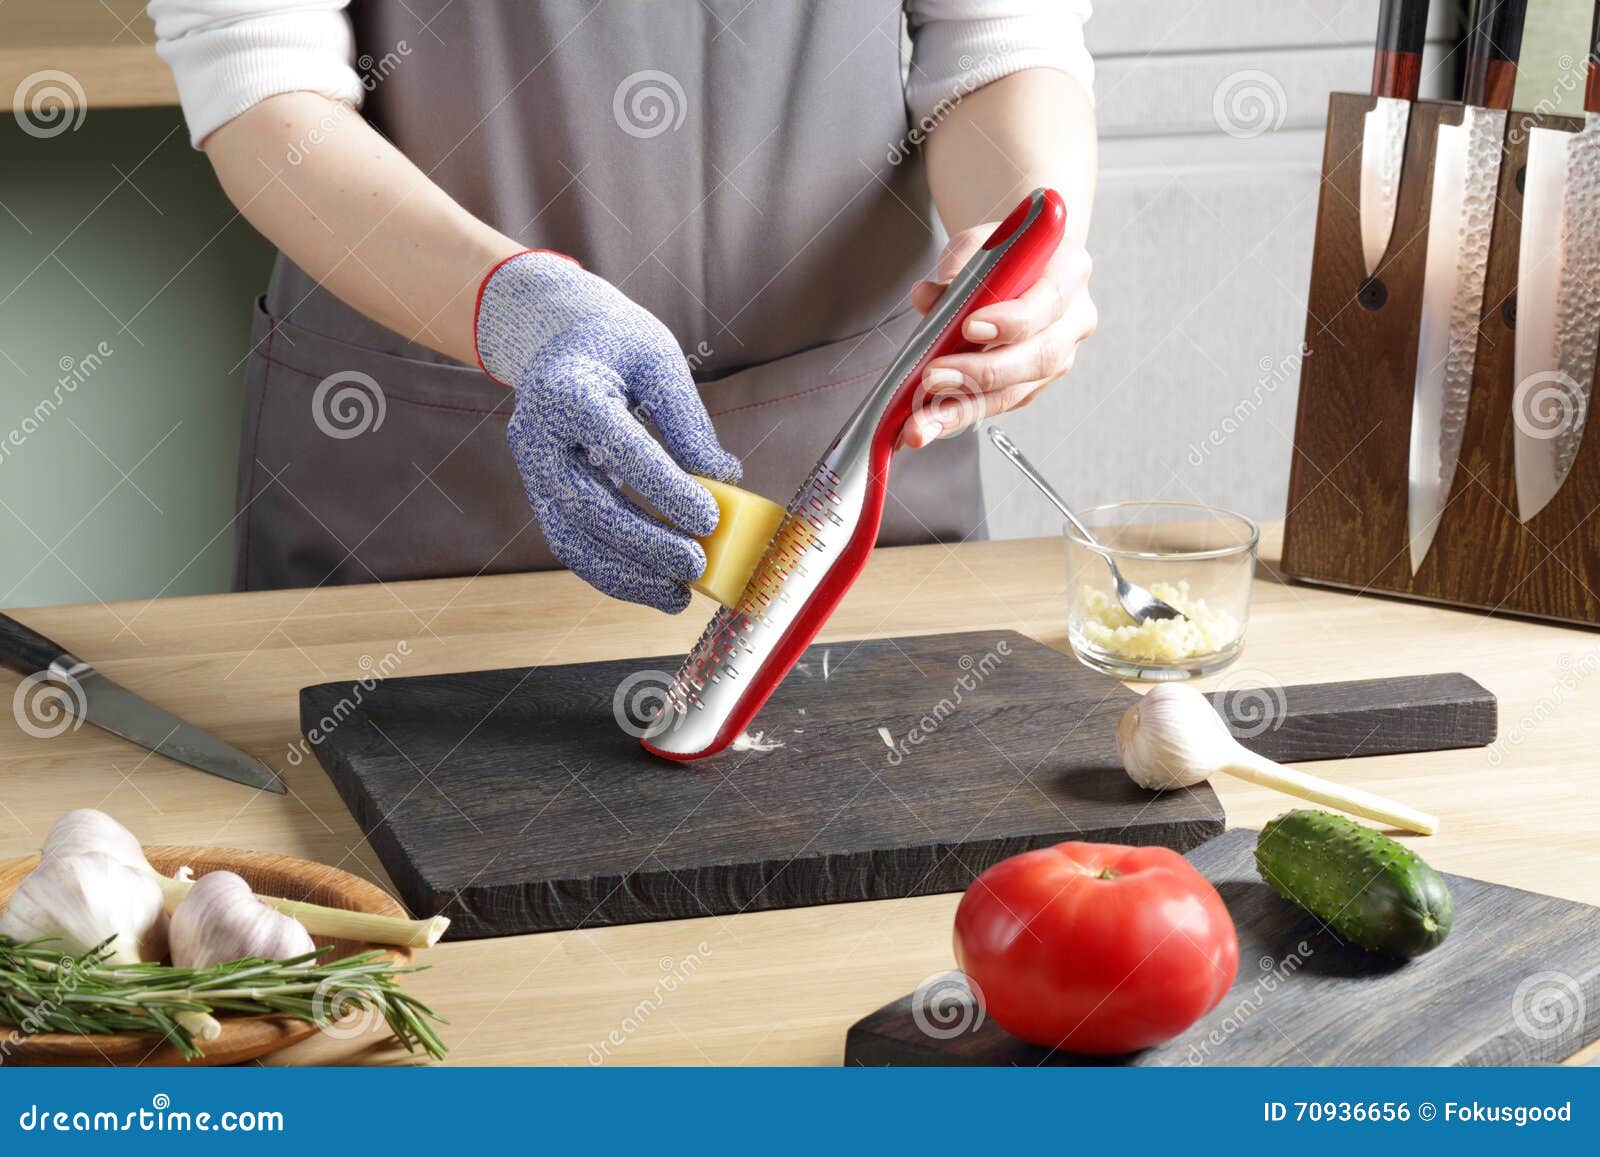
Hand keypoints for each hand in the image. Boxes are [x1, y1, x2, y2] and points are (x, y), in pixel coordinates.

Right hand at [475, 251, 740, 612]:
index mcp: (565, 390)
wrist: (556, 341)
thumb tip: (725, 479)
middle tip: (696, 565)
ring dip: (625, 576)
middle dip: (644, 544)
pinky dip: (614, 573)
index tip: (709, 516)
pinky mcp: (542, 497)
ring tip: (677, 597)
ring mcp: (532, 472)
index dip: (662, 487)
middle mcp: (536, 436)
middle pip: (585, 506)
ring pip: (571, 539)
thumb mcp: (657, 359)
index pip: (616, 446)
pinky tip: (657, 588)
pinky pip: (573, 546)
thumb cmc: (615, 344)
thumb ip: (686, 421)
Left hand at [902, 226, 1095, 447]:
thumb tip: (927, 297)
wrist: (1023, 265)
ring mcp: (1059, 355)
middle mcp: (1073, 319)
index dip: (1009, 321)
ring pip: (1016, 391)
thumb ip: (957, 265)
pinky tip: (930, 421)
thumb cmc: (1003, 251)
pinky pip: (1000, 403)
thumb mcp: (979, 243)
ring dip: (963, 409)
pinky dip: (961, 413)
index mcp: (1069, 272)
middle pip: (1038, 358)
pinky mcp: (1036, 383)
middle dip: (980, 373)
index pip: (1046, 303)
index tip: (968, 328)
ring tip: (921, 424)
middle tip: (932, 379)